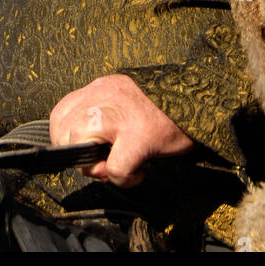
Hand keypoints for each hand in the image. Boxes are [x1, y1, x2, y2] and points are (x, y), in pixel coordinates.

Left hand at [49, 74, 193, 187]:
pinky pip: (116, 167)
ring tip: (114, 166)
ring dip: (94, 164)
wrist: (203, 98)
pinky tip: (139, 171)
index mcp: (103, 87)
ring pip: (81, 139)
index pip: (61, 111)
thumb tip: (87, 152)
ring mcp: (122, 114)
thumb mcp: (126, 101)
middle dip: (75, 152)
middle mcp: (107, 95)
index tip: (84, 151)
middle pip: (63, 125)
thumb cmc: (164, 107)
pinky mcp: (141, 135)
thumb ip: (104, 115)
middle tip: (99, 162)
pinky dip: (124, 178)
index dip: (65, 138)